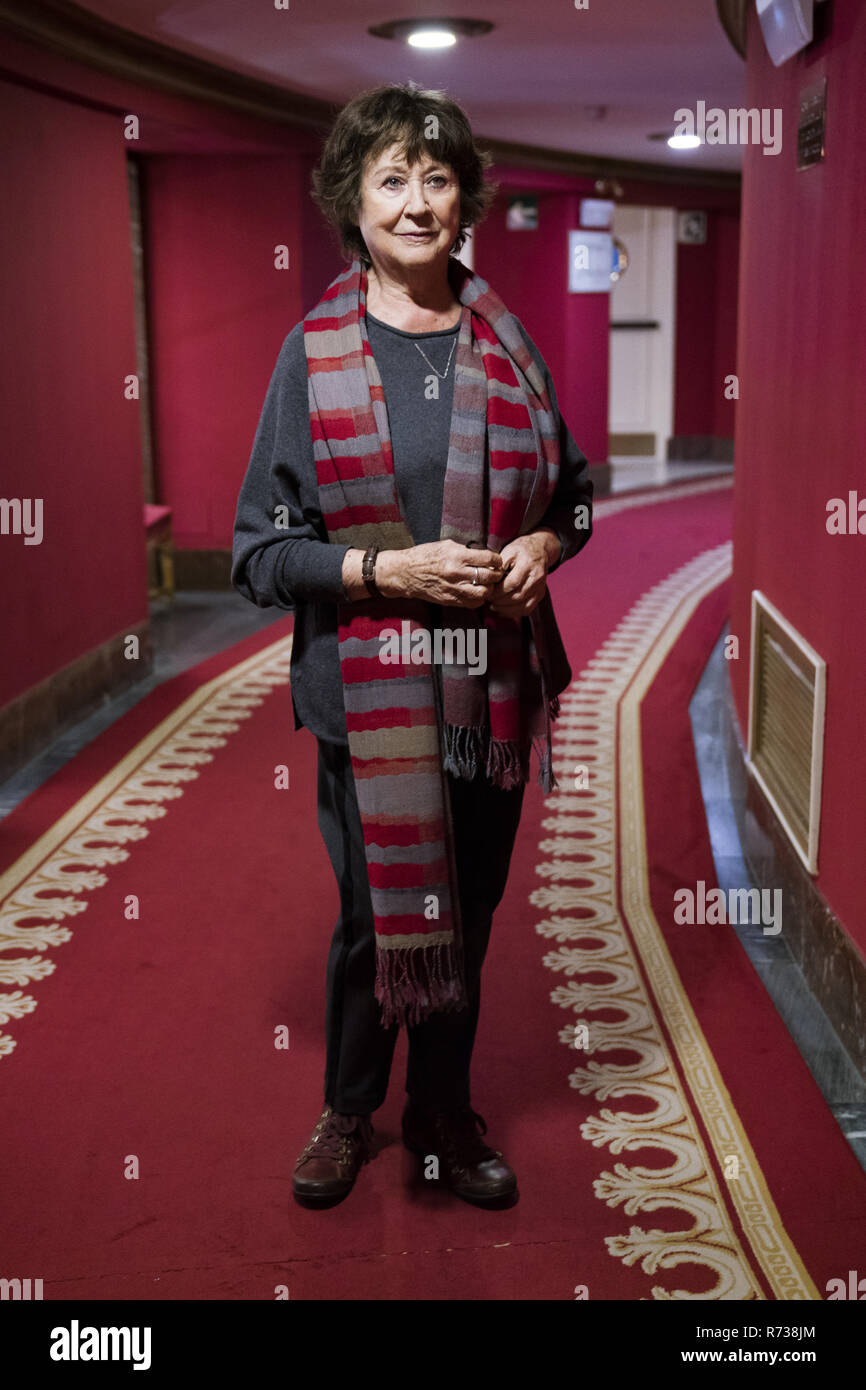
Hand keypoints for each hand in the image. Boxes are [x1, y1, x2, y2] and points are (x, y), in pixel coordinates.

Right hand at [377, 539, 504, 607]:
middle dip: (496, 574)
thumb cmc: (424, 556)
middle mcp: (457, 573)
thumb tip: (483, 554)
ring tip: (486, 584)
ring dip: (488, 588)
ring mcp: (454, 588)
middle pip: (489, 576)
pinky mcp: (450, 600)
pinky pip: (473, 603)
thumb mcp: (446, 546)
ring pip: (483, 593)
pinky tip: (476, 592)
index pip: (488, 558)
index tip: (497, 561)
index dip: (497, 560)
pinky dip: (479, 599)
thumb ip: (465, 550)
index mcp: (457, 556)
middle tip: (496, 573)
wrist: (405, 573)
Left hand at [488, 530, 559, 619]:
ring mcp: (540, 587)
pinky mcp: (540, 594)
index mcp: (528, 565)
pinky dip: (514, 612)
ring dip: (506, 609)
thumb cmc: (521, 550)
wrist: (539, 550)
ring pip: (523, 606)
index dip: (498, 591)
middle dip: (500, 601)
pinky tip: (503, 610)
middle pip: (517, 596)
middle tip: (488, 600)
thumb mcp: (508, 551)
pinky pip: (528, 608)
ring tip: (493, 606)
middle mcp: (537, 578)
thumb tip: (488, 580)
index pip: (512, 583)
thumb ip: (498, 566)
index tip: (488, 592)